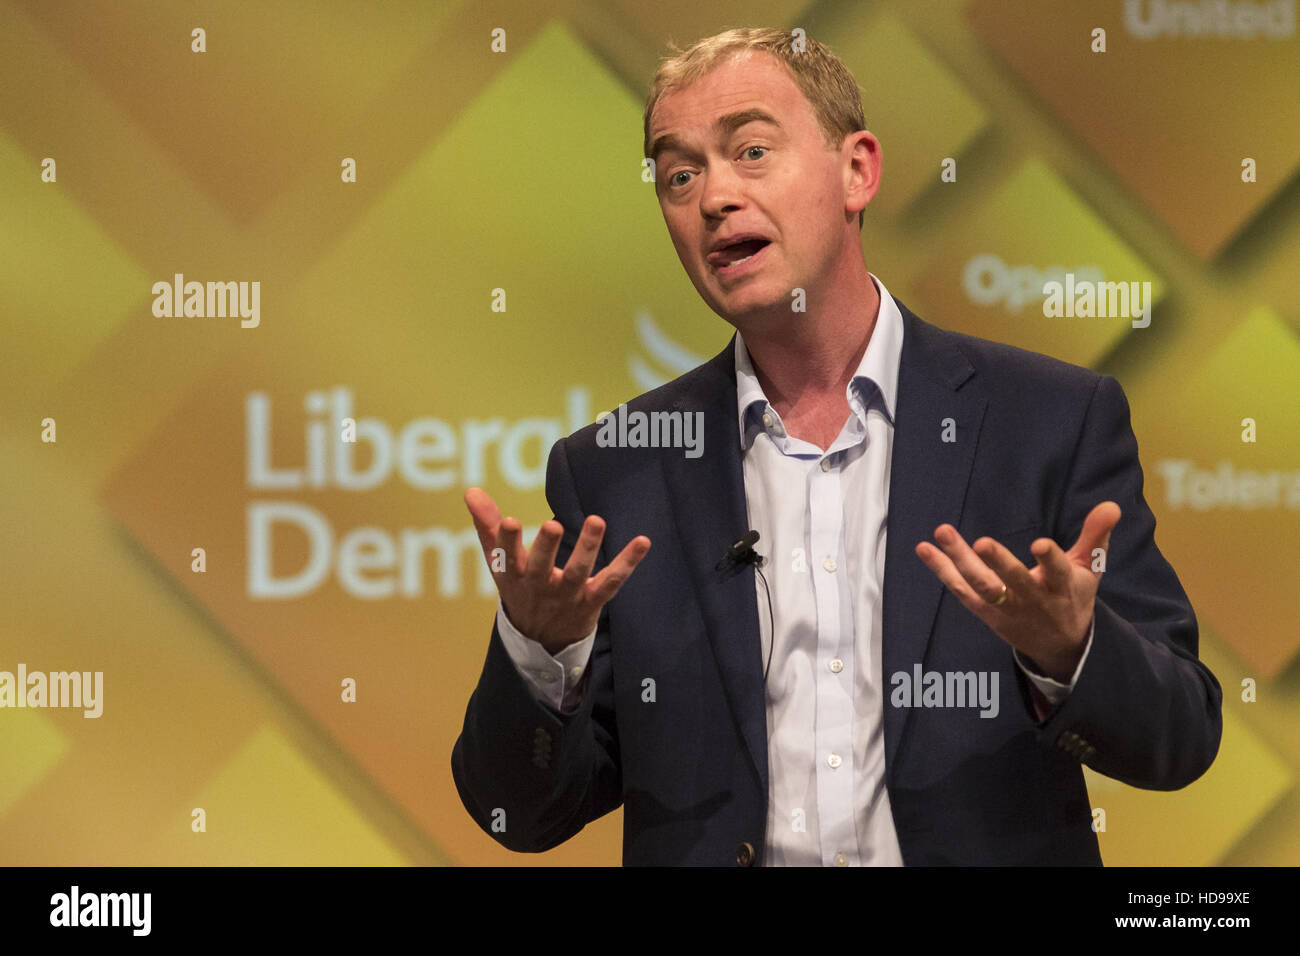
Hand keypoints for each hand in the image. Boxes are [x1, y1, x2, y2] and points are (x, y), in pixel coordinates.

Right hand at [465, 487, 651, 653]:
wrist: (540, 640)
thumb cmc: (519, 587)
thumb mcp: (499, 561)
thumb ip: (487, 525)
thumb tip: (471, 490)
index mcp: (514, 575)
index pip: (507, 557)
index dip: (507, 541)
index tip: (509, 521)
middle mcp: (539, 586)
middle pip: (541, 568)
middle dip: (546, 547)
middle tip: (552, 524)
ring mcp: (567, 595)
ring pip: (578, 573)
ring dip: (587, 548)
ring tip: (596, 521)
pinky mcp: (592, 601)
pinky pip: (611, 582)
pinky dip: (628, 563)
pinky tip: (643, 541)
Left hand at [914, 502, 1119, 681]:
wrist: (1060, 646)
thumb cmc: (1073, 597)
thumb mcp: (1090, 569)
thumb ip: (1097, 536)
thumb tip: (1111, 505)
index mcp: (1063, 587)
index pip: (1058, 573)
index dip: (1050, 560)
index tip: (1041, 544)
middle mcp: (1033, 599)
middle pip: (1014, 582)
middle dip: (999, 563)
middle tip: (983, 542)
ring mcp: (1006, 608)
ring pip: (982, 586)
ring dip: (959, 560)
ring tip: (943, 532)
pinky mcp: (986, 613)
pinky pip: (961, 591)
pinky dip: (942, 570)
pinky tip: (925, 549)